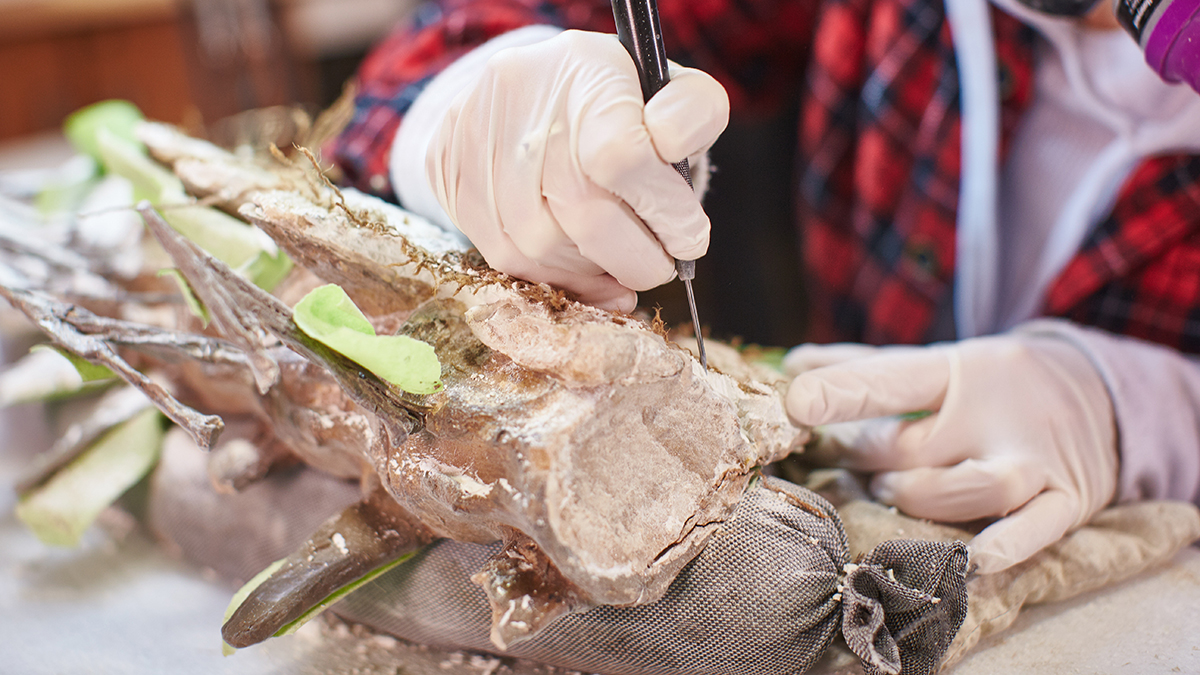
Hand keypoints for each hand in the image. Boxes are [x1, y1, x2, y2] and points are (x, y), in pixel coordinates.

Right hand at [427, 30, 728, 312]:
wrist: (530, 87)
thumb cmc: (614, 99)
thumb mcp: (668, 91)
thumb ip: (691, 115)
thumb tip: (669, 148)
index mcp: (584, 72)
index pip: (621, 156)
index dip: (663, 211)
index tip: (690, 238)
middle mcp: (519, 98)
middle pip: (581, 211)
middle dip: (634, 256)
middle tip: (658, 265)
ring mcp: (474, 137)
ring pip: (540, 245)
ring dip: (592, 270)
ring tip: (619, 261)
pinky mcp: (446, 172)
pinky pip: (504, 257)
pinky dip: (553, 276)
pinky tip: (581, 269)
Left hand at [783, 332, 1118, 573]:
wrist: (1102, 391)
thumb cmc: (991, 385)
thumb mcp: (936, 365)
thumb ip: (864, 369)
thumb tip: (791, 365)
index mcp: (961, 370)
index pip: (896, 377)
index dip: (844, 391)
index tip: (795, 401)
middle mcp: (999, 413)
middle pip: (918, 444)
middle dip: (866, 456)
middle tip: (836, 457)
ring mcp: (1035, 459)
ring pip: (973, 487)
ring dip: (920, 498)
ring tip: (890, 491)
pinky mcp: (1067, 500)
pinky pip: (1038, 528)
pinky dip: (1006, 546)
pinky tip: (970, 561)